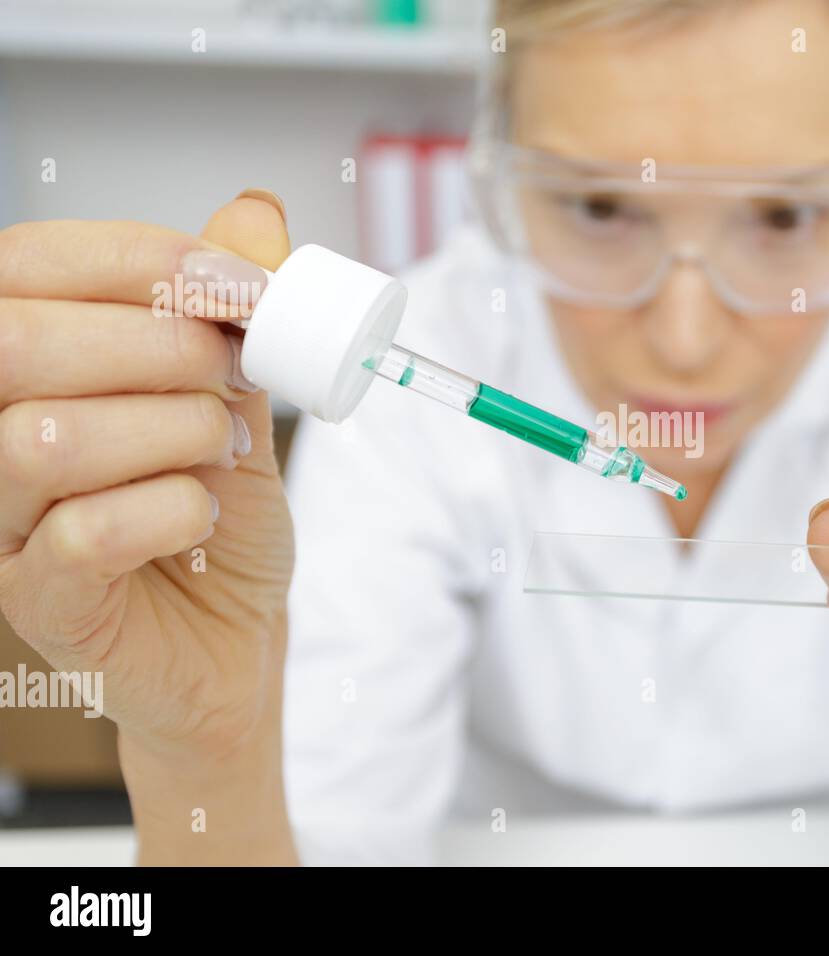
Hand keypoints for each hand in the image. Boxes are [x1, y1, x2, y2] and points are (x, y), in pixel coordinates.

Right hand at [0, 194, 297, 861]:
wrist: (235, 637)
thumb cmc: (220, 518)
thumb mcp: (236, 400)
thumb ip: (231, 319)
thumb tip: (251, 214)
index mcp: (27, 366)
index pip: (28, 266)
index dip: (139, 257)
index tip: (242, 284)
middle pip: (18, 344)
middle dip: (162, 344)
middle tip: (238, 374)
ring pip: (45, 438)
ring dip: (172, 431)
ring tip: (222, 453)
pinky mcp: (34, 600)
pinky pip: (85, 532)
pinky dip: (174, 509)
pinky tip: (201, 517)